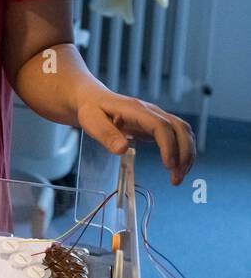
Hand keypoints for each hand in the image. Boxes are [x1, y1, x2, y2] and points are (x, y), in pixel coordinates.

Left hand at [76, 87, 194, 185]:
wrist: (92, 99)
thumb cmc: (91, 110)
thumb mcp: (91, 121)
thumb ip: (106, 134)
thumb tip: (122, 150)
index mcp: (135, 110)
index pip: (160, 125)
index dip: (168, 145)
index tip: (168, 165)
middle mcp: (151, 111)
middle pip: (179, 128)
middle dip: (184, 154)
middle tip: (176, 178)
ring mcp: (156, 116)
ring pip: (183, 132)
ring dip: (187, 154)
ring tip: (178, 177)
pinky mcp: (157, 124)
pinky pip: (178, 136)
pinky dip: (183, 152)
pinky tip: (177, 168)